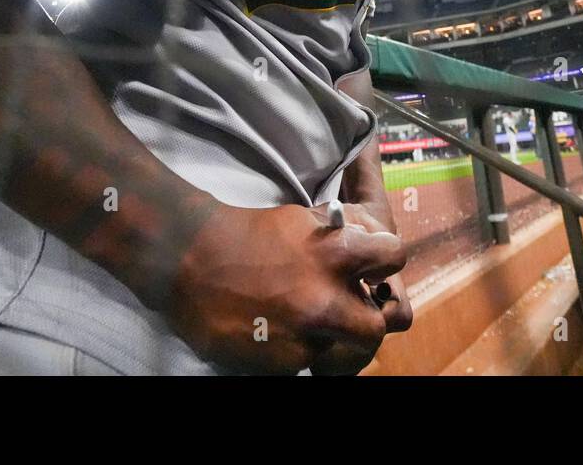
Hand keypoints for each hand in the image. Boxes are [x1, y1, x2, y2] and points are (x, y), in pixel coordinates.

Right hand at [166, 201, 404, 374]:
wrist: (188, 260)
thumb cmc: (247, 234)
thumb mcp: (302, 221)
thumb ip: (340, 240)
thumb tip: (369, 250)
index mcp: (336, 254)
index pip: (394, 257)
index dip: (383, 262)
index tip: (371, 269)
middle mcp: (325, 299)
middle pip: (377, 327)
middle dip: (366, 320)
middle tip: (347, 311)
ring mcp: (302, 336)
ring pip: (338, 350)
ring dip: (328, 338)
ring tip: (303, 320)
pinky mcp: (279, 362)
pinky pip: (303, 361)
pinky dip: (293, 349)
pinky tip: (272, 328)